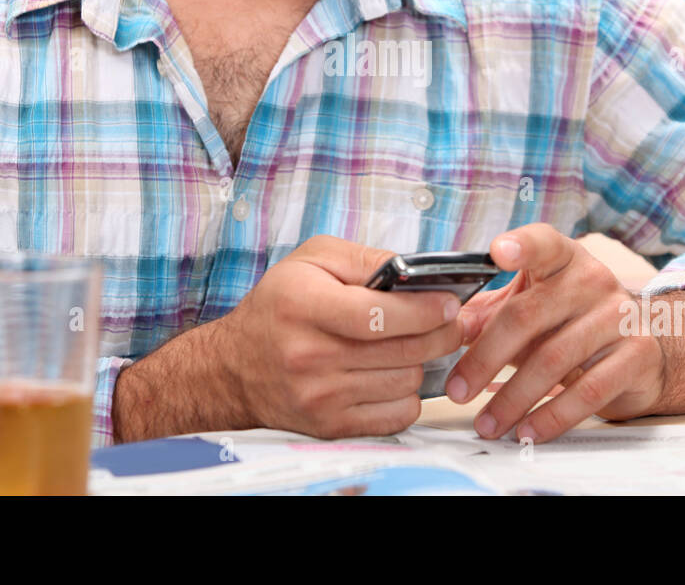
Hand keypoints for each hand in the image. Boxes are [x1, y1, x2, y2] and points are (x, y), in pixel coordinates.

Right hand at [219, 235, 463, 438]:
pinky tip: (394, 373)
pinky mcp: (330, 426)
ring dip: (421, 362)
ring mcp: (320, 396)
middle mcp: (310, 355)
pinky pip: (397, 415)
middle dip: (441, 333)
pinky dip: (407, 394)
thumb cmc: (278, 306)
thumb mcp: (312, 260)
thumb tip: (417, 273)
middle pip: (401, 350)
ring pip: (406, 382)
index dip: (424, 310)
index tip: (448, 303)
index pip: (377, 315)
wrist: (234, 368)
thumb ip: (366, 259)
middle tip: (450, 321)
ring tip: (413, 344)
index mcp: (304, 305)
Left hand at [446, 223, 667, 441]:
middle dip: (485, 358)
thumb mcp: (530, 307)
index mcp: (563, 258)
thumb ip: (488, 315)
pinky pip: (587, 392)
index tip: (497, 251)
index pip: (542, 242)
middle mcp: (593, 280)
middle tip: (458, 390)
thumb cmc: (570, 323)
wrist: (638, 350)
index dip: (521, 245)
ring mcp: (619, 316)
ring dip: (512, 399)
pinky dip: (551, 417)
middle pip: (528, 315)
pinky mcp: (636, 355)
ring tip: (487, 423)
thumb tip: (443, 332)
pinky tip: (528, 431)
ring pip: (553, 360)